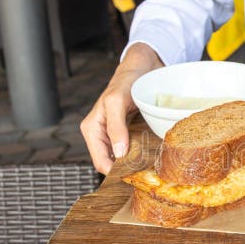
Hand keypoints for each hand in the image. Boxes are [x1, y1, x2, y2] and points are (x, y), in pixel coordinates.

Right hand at [81, 43, 162, 173]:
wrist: (141, 69)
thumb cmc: (125, 81)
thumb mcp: (116, 102)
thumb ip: (116, 127)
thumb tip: (118, 153)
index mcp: (92, 130)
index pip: (100, 162)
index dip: (116, 171)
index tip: (134, 174)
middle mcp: (102, 134)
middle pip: (111, 163)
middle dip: (126, 169)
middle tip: (145, 172)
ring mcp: (115, 135)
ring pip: (123, 159)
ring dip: (135, 163)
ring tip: (150, 165)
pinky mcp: (128, 132)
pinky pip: (133, 150)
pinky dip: (142, 154)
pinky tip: (153, 155)